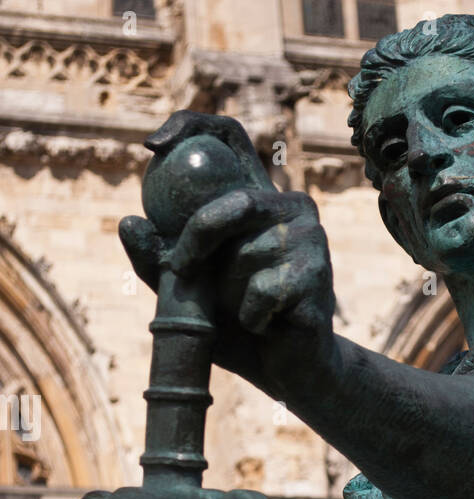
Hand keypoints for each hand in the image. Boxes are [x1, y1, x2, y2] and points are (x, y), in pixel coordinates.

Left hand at [120, 111, 336, 400]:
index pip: (227, 137)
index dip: (190, 125)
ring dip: (230, 294)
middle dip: (200, 237)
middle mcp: (290, 208)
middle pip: (235, 201)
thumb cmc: (236, 326)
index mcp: (256, 199)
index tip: (153, 146)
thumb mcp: (186, 291)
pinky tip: (269, 327)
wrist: (286, 372)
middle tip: (183, 269)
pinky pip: (263, 291)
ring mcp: (310, 239)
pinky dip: (251, 318)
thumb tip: (128, 222)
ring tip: (246, 313)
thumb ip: (157, 260)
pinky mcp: (319, 274)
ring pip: (248, 253)